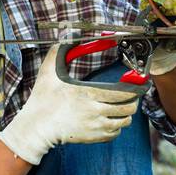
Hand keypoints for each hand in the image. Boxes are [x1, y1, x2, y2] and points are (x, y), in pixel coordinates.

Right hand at [0, 46, 140, 164]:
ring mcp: (95, 126)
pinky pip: (115, 133)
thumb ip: (59, 51)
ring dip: (126, 114)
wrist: (36, 128)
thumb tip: (68, 36)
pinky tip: (110, 119)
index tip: (139, 85)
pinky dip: (117, 127)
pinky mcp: (94, 138)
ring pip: (124, 121)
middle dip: (133, 101)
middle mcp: (94, 111)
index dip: (135, 90)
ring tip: (121, 108)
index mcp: (87, 93)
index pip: (122, 93)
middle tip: (131, 96)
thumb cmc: (43, 100)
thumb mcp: (48, 72)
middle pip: (128, 108)